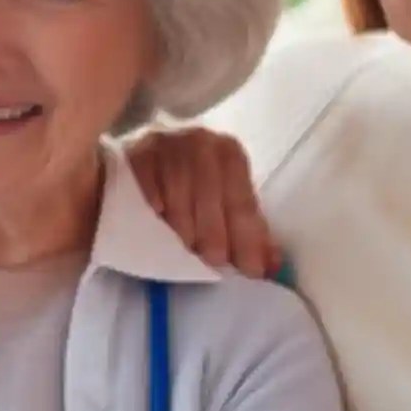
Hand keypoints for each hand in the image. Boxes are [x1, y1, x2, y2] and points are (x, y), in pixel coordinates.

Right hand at [125, 126, 280, 278]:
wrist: (153, 151)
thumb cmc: (195, 182)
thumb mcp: (225, 199)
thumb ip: (247, 229)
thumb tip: (272, 265)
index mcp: (230, 153)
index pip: (242, 200)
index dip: (248, 236)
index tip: (251, 269)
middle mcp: (202, 142)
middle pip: (211, 191)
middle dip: (216, 230)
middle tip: (216, 260)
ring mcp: (167, 142)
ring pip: (178, 183)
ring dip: (184, 218)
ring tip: (189, 246)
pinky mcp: (138, 148)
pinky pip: (146, 171)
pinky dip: (153, 193)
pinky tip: (158, 212)